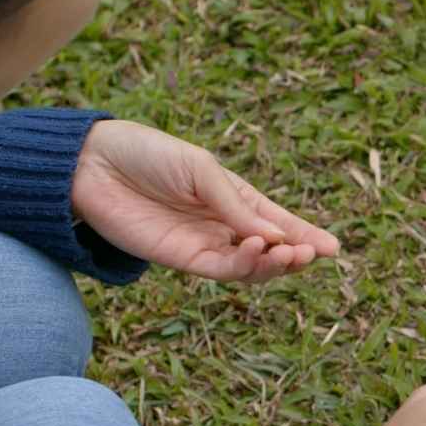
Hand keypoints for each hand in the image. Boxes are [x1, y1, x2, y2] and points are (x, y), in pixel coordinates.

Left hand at [70, 120, 339, 281]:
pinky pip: (220, 271)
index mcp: (234, 199)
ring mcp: (203, 245)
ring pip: (250, 268)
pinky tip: (257, 250)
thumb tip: (275, 238)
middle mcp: (224, 226)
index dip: (307, 236)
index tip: (334, 248)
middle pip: (271, 251)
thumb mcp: (201, 170)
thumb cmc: (148, 155)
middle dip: (295, 255)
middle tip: (311, 254)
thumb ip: (235, 206)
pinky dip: (243, 266)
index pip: (279, 222)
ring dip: (274, 264)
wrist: (91, 165)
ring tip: (289, 254)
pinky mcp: (180, 260)